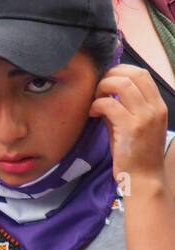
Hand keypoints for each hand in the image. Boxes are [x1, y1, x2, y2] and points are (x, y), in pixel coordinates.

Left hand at [90, 64, 168, 189]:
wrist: (143, 178)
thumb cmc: (134, 152)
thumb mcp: (134, 124)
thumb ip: (124, 105)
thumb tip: (104, 88)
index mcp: (158, 105)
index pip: (142, 73)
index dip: (120, 70)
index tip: (106, 81)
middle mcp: (155, 108)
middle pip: (132, 73)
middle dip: (110, 75)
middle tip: (98, 90)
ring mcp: (145, 117)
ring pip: (121, 84)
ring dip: (102, 87)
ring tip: (96, 100)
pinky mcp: (131, 128)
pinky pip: (109, 104)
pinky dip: (96, 104)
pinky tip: (93, 114)